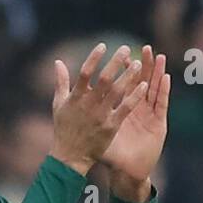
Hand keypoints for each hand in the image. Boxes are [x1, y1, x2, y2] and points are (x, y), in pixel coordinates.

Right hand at [50, 43, 148, 177]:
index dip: (94, 58)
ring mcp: (100, 116)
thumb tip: (58, 61)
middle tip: (126, 48)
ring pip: (117, 92)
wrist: (70, 157)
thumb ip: (60, 82)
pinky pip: (125, 109)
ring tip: (138, 63)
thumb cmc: (64, 129)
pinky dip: (134, 97)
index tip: (103, 45)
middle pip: (104, 79)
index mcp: (76, 98)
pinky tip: (144, 85)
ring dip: (128, 76)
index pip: (85, 73)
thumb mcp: (59, 105)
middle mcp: (89, 105)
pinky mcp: (110, 127)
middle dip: (116, 62)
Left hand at [101, 46, 169, 187]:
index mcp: (124, 110)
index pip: (126, 86)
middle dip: (144, 66)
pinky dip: (164, 91)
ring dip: (157, 73)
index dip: (126, 70)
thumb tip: (71, 109)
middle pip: (143, 83)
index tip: (124, 54)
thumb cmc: (113, 156)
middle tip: (145, 48)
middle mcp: (139, 110)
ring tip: (159, 57)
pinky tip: (166, 77)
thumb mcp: (99, 134)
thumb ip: (89, 120)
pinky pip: (162, 105)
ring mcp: (150, 116)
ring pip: (155, 90)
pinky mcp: (159, 124)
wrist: (127, 173)